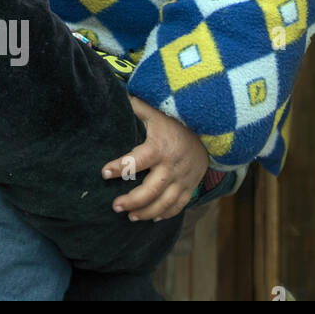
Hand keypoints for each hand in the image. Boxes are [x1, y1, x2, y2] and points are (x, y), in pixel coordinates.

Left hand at [102, 96, 208, 221]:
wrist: (210, 129)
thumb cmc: (174, 119)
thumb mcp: (153, 110)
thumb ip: (133, 106)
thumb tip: (113, 95)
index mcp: (159, 147)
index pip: (136, 161)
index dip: (119, 168)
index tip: (104, 173)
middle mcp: (172, 166)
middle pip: (151, 190)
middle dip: (132, 201)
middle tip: (115, 206)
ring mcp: (183, 178)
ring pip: (165, 202)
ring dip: (147, 212)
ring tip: (130, 217)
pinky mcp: (191, 185)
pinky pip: (180, 205)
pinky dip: (166, 214)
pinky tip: (152, 219)